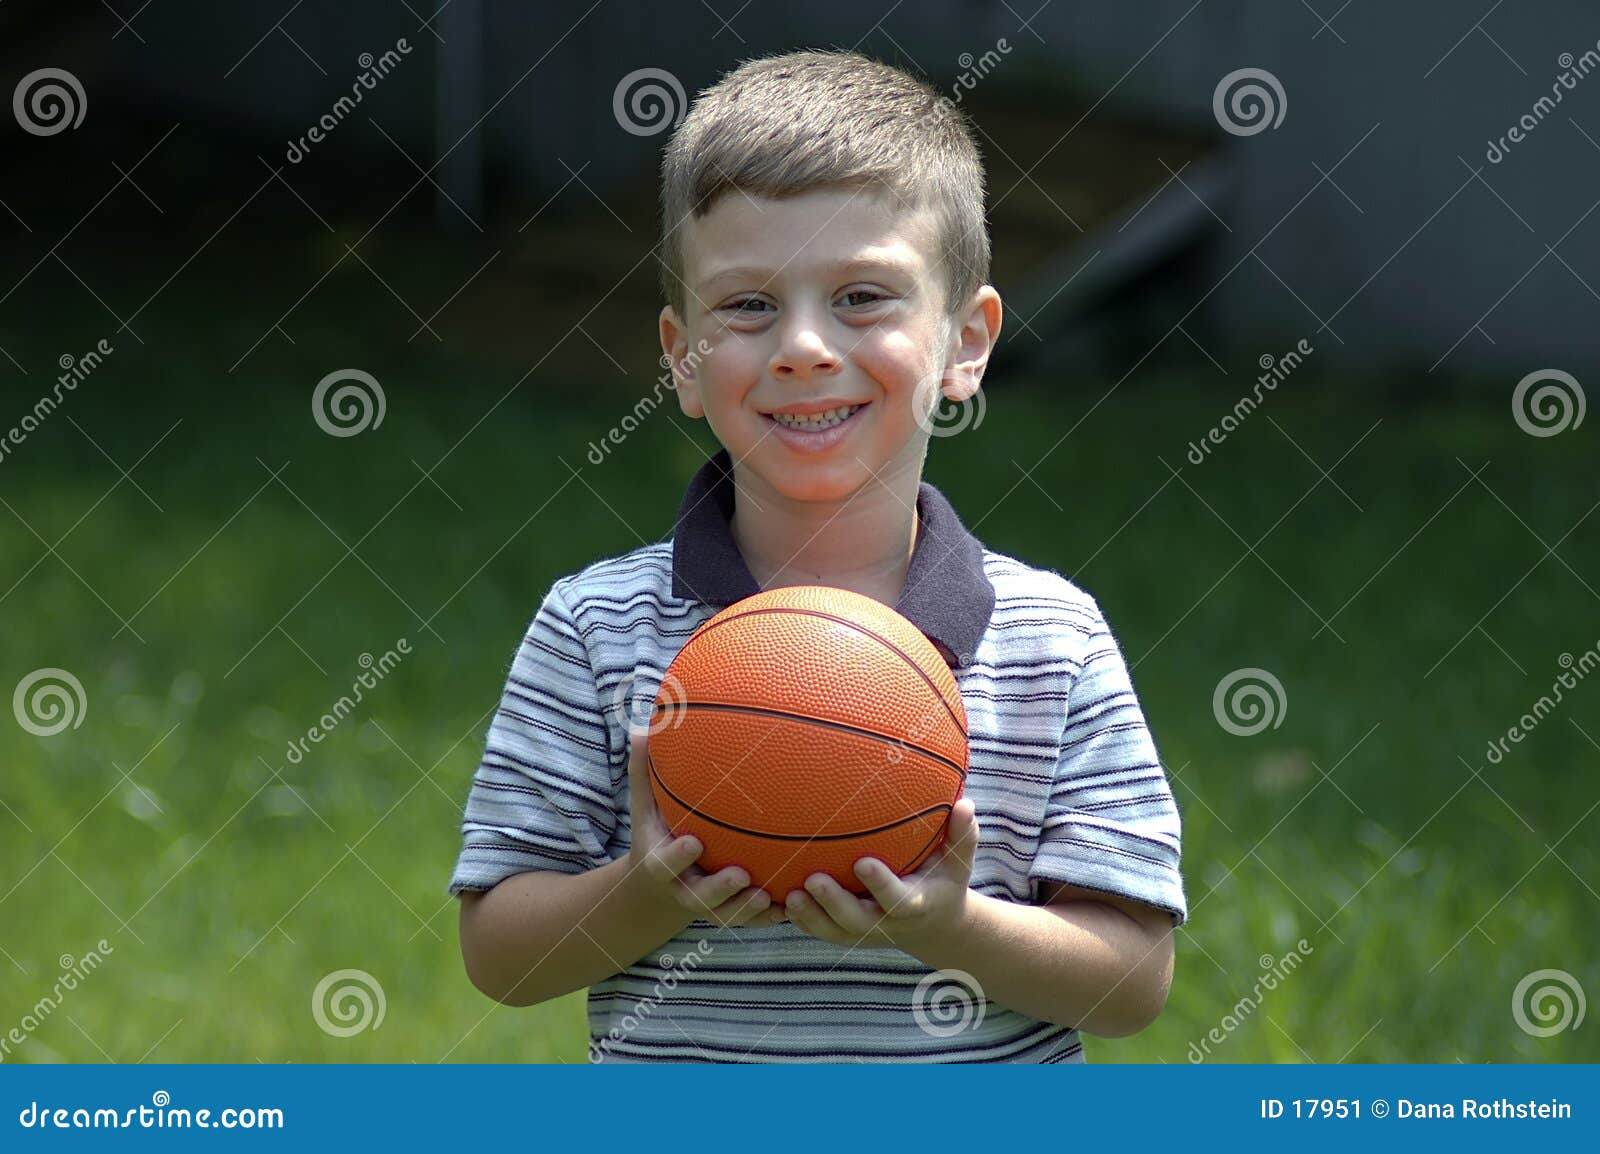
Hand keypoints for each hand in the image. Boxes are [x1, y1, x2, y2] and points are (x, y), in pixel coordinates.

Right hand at [624, 726, 785, 928]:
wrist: (659, 886)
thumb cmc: (659, 831)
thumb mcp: (645, 807)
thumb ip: (644, 773)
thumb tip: (640, 727)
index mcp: (660, 864)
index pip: (665, 863)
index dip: (679, 856)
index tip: (695, 841)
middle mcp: (683, 889)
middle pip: (699, 897)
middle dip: (719, 890)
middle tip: (740, 875)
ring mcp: (708, 906)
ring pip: (727, 915)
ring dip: (748, 909)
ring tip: (771, 896)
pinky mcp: (729, 913)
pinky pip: (751, 921)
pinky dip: (770, 918)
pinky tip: (793, 906)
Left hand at [784, 797, 978, 952]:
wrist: (932, 925)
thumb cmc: (943, 881)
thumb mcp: (959, 862)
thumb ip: (963, 835)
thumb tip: (965, 803)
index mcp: (913, 905)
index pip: (896, 900)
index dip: (880, 885)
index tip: (863, 862)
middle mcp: (885, 924)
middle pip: (857, 922)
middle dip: (834, 904)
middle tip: (813, 880)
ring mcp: (862, 932)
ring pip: (832, 932)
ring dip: (809, 917)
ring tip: (787, 895)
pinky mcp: (844, 933)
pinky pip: (818, 930)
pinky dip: (798, 920)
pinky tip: (773, 899)